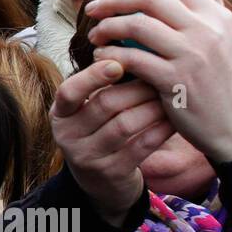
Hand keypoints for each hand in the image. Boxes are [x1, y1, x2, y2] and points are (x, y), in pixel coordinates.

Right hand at [51, 61, 167, 226]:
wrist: (101, 184)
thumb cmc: (97, 133)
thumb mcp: (86, 111)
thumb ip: (97, 85)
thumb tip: (128, 47)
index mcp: (59, 114)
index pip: (69, 92)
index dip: (92, 76)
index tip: (117, 64)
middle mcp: (68, 136)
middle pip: (105, 104)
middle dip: (136, 88)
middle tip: (159, 76)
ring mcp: (89, 158)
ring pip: (125, 125)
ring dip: (151, 107)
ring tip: (168, 94)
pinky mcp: (112, 173)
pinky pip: (142, 145)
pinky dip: (160, 129)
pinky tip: (172, 118)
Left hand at [83, 0, 231, 162]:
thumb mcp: (231, 38)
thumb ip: (216, 4)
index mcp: (217, 16)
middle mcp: (205, 30)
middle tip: (94, 8)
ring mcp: (191, 55)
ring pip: (136, 26)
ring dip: (109, 28)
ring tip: (96, 36)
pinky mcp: (175, 81)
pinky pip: (133, 59)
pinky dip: (112, 55)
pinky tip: (103, 58)